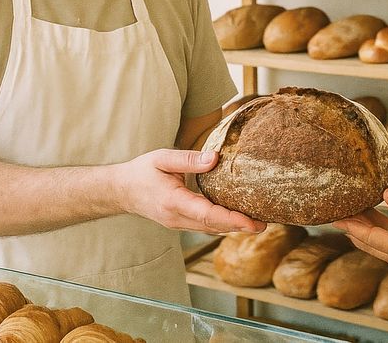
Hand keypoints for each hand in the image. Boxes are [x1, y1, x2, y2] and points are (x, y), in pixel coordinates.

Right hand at [119, 149, 265, 234]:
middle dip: (240, 226)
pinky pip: (205, 227)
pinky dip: (223, 224)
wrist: (121, 191)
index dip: (231, 219)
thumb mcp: (162, 158)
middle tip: (266, 223)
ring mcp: (178, 224)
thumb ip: (189, 159)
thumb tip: (215, 158)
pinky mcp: (181, 224)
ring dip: (233, 227)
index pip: (207, 214)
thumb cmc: (142, 172)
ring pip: (210, 229)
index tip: (251, 222)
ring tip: (258, 222)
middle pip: (214, 226)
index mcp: (173, 201)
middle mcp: (177, 218)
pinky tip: (238, 219)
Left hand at [333, 188, 387, 276]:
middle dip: (352, 227)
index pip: (370, 238)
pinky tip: (372, 216)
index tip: (334, 217)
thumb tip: (386, 192)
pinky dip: (378, 230)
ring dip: (364, 228)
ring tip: (348, 210)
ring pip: (378, 243)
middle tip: (334, 210)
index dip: (351, 226)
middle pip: (369, 242)